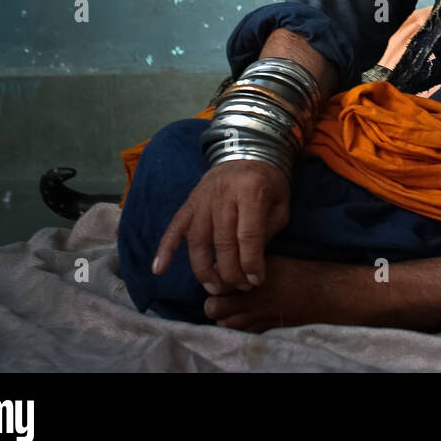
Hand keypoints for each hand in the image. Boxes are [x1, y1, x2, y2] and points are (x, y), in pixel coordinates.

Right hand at [151, 159, 290, 294]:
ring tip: (214, 288)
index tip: (255, 281)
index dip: (251, 263)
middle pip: (222, 241)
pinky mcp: (189, 202)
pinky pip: (174, 227)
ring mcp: (202, 198)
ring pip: (198, 240)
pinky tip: (159, 269)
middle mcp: (223, 194)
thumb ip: (268, 231)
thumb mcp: (281, 203)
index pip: (248, 235)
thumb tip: (252, 266)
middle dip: (230, 271)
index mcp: (251, 191)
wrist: (248, 152)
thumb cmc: (268, 182)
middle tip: (240, 287)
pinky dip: (165, 248)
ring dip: (203, 269)